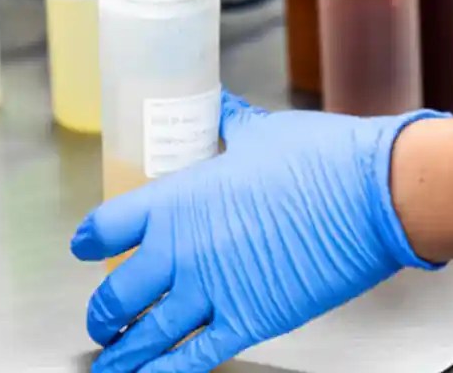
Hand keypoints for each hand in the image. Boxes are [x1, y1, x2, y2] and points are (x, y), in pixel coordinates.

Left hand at [71, 92, 445, 371]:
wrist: (370, 196)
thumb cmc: (320, 159)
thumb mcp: (263, 133)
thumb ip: (230, 125)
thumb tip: (220, 105)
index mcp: (179, 199)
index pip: (109, 224)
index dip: (87, 239)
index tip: (82, 247)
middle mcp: (183, 250)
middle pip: (119, 290)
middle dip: (103, 311)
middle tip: (101, 319)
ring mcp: (213, 291)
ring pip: (148, 333)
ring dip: (123, 351)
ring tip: (110, 362)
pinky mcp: (249, 322)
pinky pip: (193, 358)